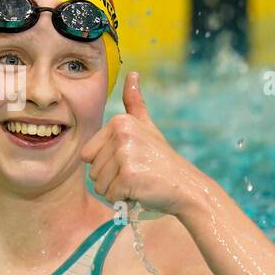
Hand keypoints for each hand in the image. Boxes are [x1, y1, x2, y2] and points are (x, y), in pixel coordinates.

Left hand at [80, 72, 200, 214]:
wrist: (187, 187)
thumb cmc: (161, 160)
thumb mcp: (147, 127)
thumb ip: (134, 102)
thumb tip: (132, 73)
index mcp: (119, 122)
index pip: (87, 154)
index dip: (105, 164)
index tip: (129, 161)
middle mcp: (121, 134)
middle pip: (92, 171)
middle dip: (111, 179)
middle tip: (136, 173)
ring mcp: (125, 154)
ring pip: (99, 185)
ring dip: (117, 190)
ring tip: (139, 182)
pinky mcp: (129, 175)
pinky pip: (110, 196)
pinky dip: (124, 200)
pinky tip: (141, 191)